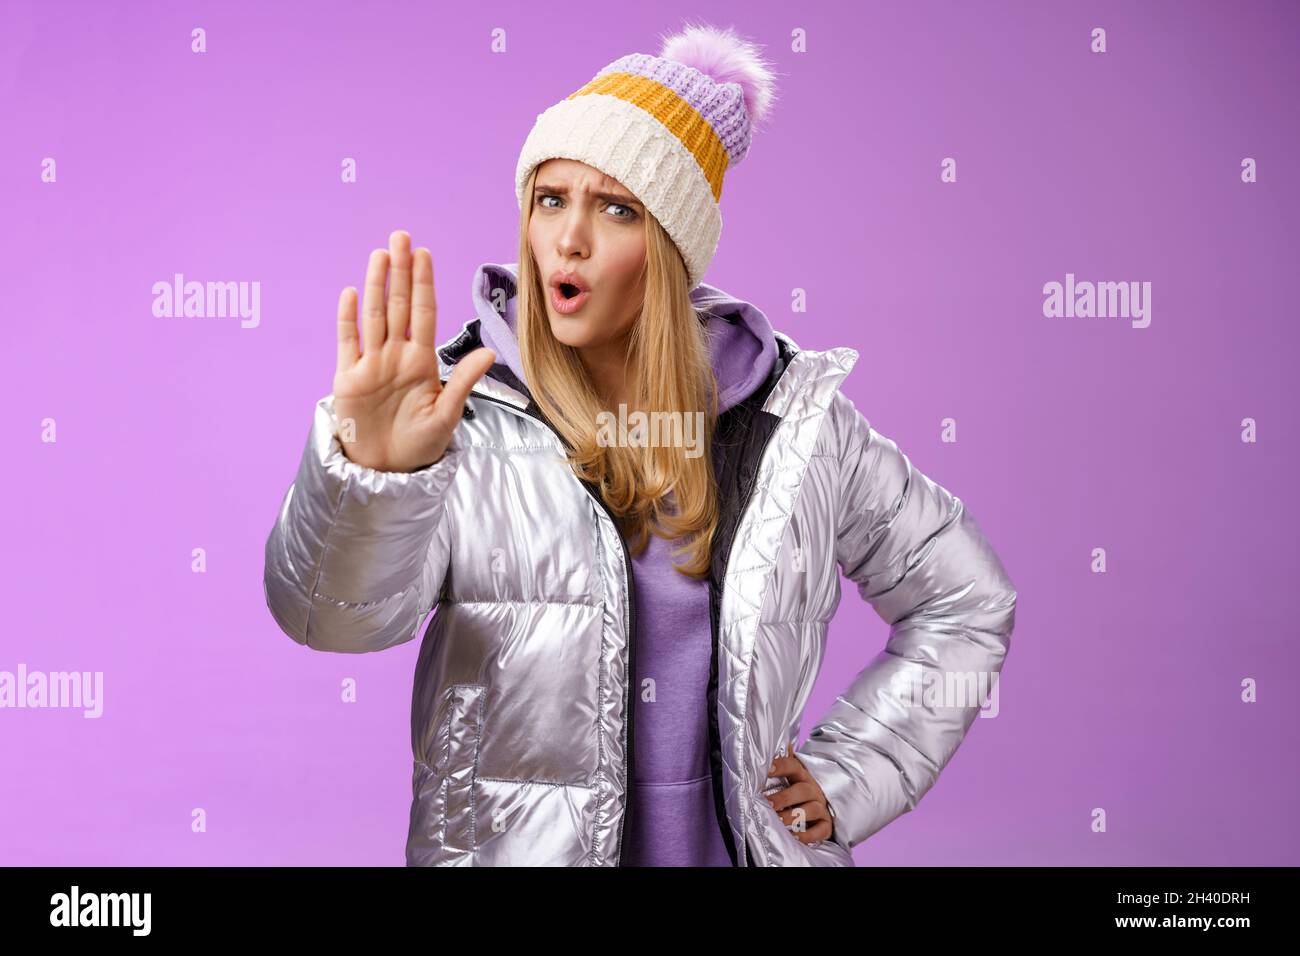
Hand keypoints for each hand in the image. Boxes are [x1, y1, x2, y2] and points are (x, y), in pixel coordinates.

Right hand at [333, 229, 494, 471]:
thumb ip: (463, 382)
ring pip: (374, 316)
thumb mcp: (447, 414)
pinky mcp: (349, 379)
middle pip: (398, 305)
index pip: (424, 314)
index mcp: (422, 361)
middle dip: (401, 272)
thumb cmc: (420, 444)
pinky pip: (348, 342)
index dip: (424, 284)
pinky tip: (351, 293)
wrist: (388, 470)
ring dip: (376, 285)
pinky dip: (347, 318)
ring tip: (380, 255)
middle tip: (401, 237)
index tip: (425, 254)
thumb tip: (490, 353)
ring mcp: (372, 365)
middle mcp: (396, 356)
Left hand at [765, 738, 835, 845]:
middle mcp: (814, 790)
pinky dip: (810, 835)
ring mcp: (822, 807)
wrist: (827, 805)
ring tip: (779, 820)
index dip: (781, 765)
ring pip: (812, 809)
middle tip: (768, 803)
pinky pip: (822, 830)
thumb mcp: (793, 774)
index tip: (767, 768)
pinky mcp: (827, 825)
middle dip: (785, 797)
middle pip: (802, 790)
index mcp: (802, 776)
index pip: (793, 766)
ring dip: (795, 815)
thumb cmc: (801, 789)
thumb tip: (780, 741)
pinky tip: (796, 837)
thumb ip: (784, 761)